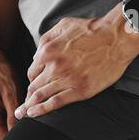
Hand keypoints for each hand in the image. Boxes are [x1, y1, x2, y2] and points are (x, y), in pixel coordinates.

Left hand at [14, 10, 138, 117]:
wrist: (115, 38)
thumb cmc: (91, 30)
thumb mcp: (63, 25)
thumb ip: (46, 39)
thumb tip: (37, 55)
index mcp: (48, 51)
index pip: (32, 71)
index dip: (31, 80)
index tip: (32, 86)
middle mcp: (54, 66)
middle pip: (34, 86)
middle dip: (27, 96)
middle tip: (23, 105)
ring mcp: (67, 79)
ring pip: (41, 96)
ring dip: (29, 106)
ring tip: (23, 113)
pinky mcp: (80, 90)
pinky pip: (56, 103)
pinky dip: (42, 110)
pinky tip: (34, 114)